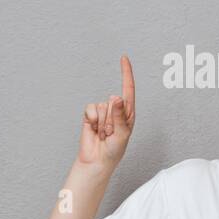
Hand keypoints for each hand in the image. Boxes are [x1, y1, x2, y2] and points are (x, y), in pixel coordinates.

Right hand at [77, 55, 135, 169]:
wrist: (97, 160)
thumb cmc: (114, 150)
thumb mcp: (122, 134)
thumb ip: (120, 116)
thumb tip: (116, 97)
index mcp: (128, 112)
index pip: (128, 89)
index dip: (126, 73)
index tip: (124, 58)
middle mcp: (116, 109)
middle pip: (114, 101)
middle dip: (111, 118)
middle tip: (110, 133)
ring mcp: (103, 112)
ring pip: (102, 106)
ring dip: (102, 122)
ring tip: (103, 134)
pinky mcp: (90, 115)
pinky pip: (91, 109)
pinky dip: (92, 119)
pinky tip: (94, 130)